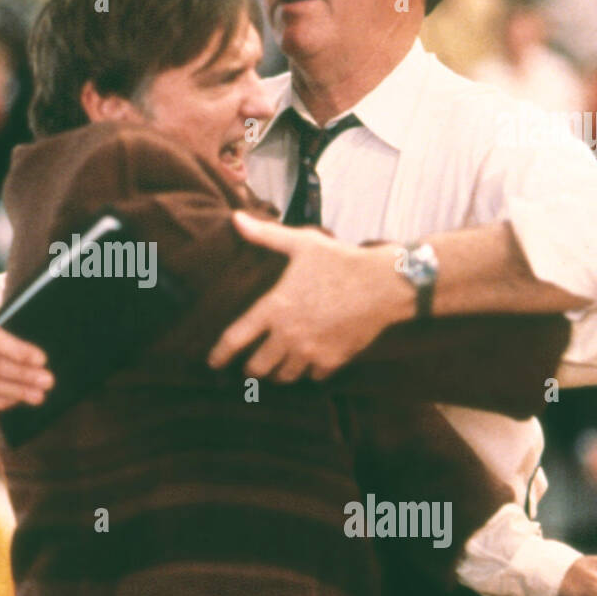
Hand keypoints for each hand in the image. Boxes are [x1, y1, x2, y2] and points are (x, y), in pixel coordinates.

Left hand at [208, 213, 410, 380]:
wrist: (383, 284)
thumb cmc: (341, 261)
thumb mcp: (302, 244)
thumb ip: (266, 236)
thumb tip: (236, 218)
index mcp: (275, 308)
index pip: (235, 338)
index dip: (219, 355)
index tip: (213, 363)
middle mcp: (288, 334)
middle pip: (257, 368)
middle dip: (250, 368)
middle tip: (250, 366)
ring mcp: (310, 351)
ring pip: (283, 376)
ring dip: (278, 372)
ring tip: (278, 365)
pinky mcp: (332, 360)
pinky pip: (312, 377)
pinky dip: (308, 372)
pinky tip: (309, 362)